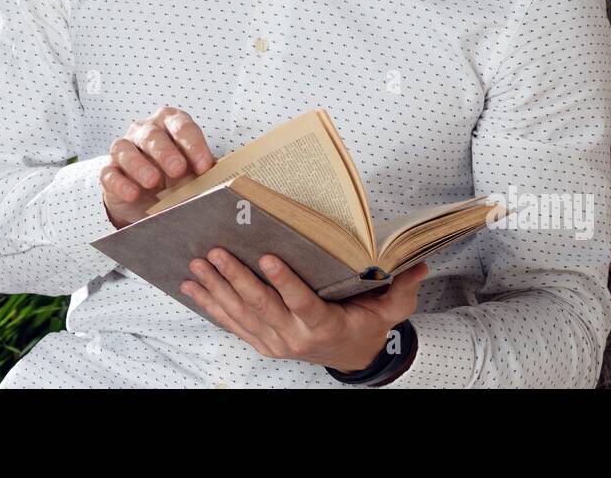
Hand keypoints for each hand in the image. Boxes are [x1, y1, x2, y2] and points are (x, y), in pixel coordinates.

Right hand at [101, 106, 216, 228]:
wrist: (146, 198)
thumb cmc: (174, 176)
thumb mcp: (193, 173)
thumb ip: (206, 172)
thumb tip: (226, 181)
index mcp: (170, 124)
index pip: (182, 126)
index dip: (194, 145)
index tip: (205, 166)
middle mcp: (145, 131)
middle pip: (152, 135)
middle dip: (166, 152)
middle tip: (178, 170)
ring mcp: (124, 149)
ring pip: (125, 149)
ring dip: (140, 165)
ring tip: (152, 181)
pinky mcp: (109, 170)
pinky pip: (109, 173)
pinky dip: (120, 183)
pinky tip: (132, 193)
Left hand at [179, 249, 428, 372]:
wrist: (351, 357)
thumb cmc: (365, 326)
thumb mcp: (389, 310)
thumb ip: (401, 288)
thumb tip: (419, 263)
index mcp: (324, 325)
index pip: (301, 303)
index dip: (284, 282)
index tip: (267, 258)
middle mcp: (294, 336)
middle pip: (261, 306)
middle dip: (236, 278)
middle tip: (216, 252)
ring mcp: (274, 341)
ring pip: (240, 314)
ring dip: (216, 288)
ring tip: (198, 264)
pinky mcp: (261, 341)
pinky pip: (231, 323)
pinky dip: (209, 304)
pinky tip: (192, 286)